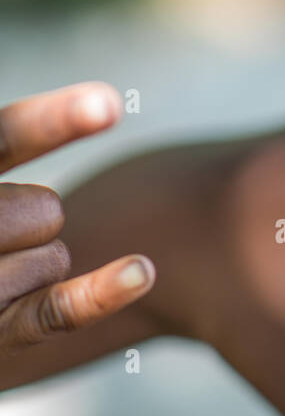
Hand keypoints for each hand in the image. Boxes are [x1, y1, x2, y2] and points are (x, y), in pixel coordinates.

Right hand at [0, 82, 154, 355]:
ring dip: (34, 268)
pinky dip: (97, 295)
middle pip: (47, 208)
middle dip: (34, 221)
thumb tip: (102, 104)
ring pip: (55, 259)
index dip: (54, 121)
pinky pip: (52, 312)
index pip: (5, 137)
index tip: (108, 104)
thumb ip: (7, 148)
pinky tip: (141, 272)